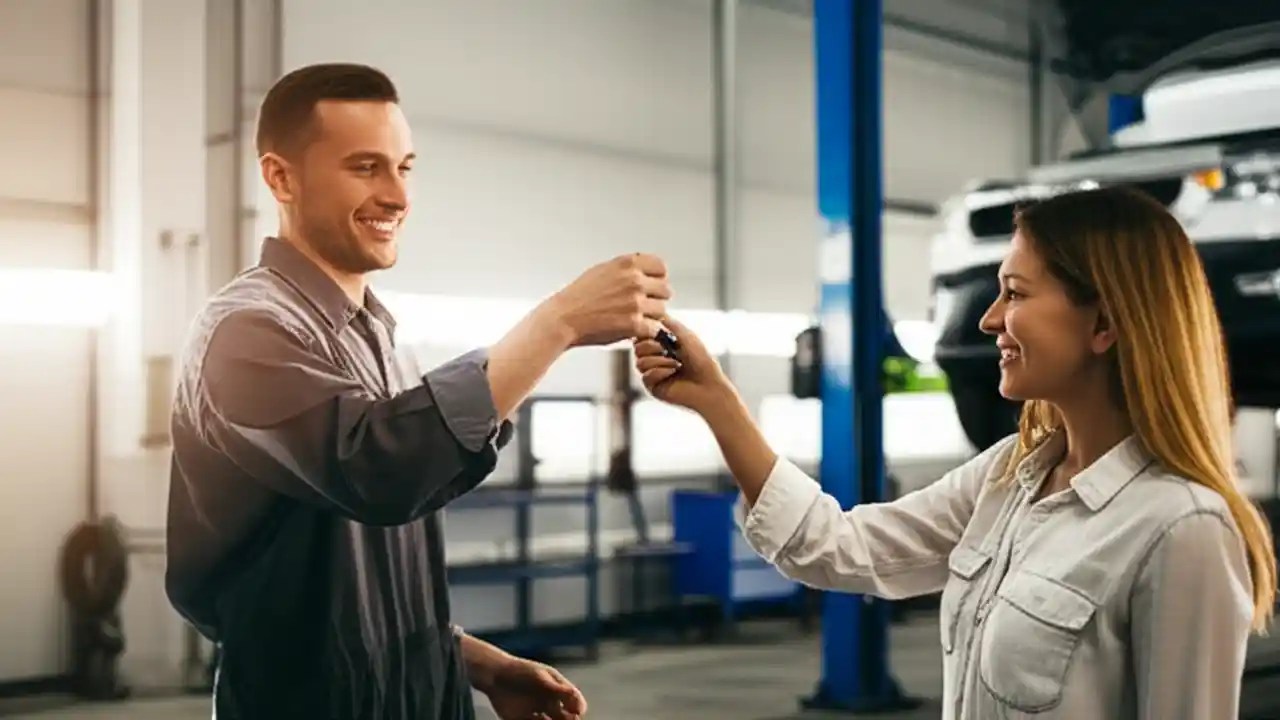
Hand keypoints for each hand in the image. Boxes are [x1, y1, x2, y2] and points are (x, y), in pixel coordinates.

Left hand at [483, 657, 587, 719]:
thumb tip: (575, 695)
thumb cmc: (521, 671)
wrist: (495, 675)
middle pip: (565, 718)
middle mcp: (549, 703)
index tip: (577, 712)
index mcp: (557, 691)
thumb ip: (557, 687)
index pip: (574, 703)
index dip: (578, 708)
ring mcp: (536, 713)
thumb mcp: (540, 676)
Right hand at [547, 253, 671, 346]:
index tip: (652, 286)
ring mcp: (636, 302)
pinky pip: (655, 328)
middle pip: (664, 289)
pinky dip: (647, 332)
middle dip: (655, 299)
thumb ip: (625, 269)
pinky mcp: (635, 324)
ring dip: (651, 316)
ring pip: (661, 310)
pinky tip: (635, 330)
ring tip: (635, 319)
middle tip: (642, 306)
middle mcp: (634, 280)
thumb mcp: (602, 270)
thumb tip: (643, 270)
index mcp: (627, 264)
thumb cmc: (578, 297)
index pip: (661, 267)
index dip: (658, 279)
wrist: (563, 318)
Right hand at [633, 314, 732, 413]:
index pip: (642, 335)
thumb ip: (670, 323)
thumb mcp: (686, 336)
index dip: (647, 333)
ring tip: (676, 364)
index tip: (659, 333)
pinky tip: (673, 373)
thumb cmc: (702, 361)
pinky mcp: (653, 387)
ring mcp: (653, 373)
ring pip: (639, 362)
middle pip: (637, 348)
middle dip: (651, 346)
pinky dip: (660, 372)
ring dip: (659, 360)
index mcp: (662, 345)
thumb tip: (654, 312)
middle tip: (667, 349)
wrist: (709, 385)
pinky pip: (645, 376)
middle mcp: (655, 358)